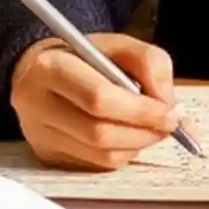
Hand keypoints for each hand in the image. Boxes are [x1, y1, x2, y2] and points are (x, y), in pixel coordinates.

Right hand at [10, 33, 180, 170]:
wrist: (40, 72)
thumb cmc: (82, 58)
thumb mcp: (118, 44)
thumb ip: (150, 63)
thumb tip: (168, 104)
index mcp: (50, 68)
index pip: (99, 98)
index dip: (141, 110)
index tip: (170, 113)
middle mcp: (37, 105)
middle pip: (99, 133)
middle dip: (144, 131)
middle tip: (169, 125)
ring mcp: (40, 135)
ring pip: (100, 155)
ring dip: (137, 145)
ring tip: (151, 128)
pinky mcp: (48, 155)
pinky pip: (97, 164)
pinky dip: (123, 153)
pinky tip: (128, 136)